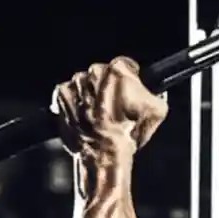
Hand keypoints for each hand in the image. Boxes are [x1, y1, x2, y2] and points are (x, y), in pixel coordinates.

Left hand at [51, 56, 167, 156]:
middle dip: (109, 86)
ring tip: (100, 113)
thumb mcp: (156, 111)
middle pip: (102, 72)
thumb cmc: (128, 131)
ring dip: (92, 94)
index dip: (129, 76)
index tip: (129, 87)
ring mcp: (76, 83)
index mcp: (118, 70)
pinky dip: (76, 102)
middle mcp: (94, 72)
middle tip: (115, 106)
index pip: (124, 64)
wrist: (104, 151)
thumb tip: (149, 94)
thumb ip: (153, 95)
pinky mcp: (62, 96)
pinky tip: (86, 115)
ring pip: (85, 82)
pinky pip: (69, 93)